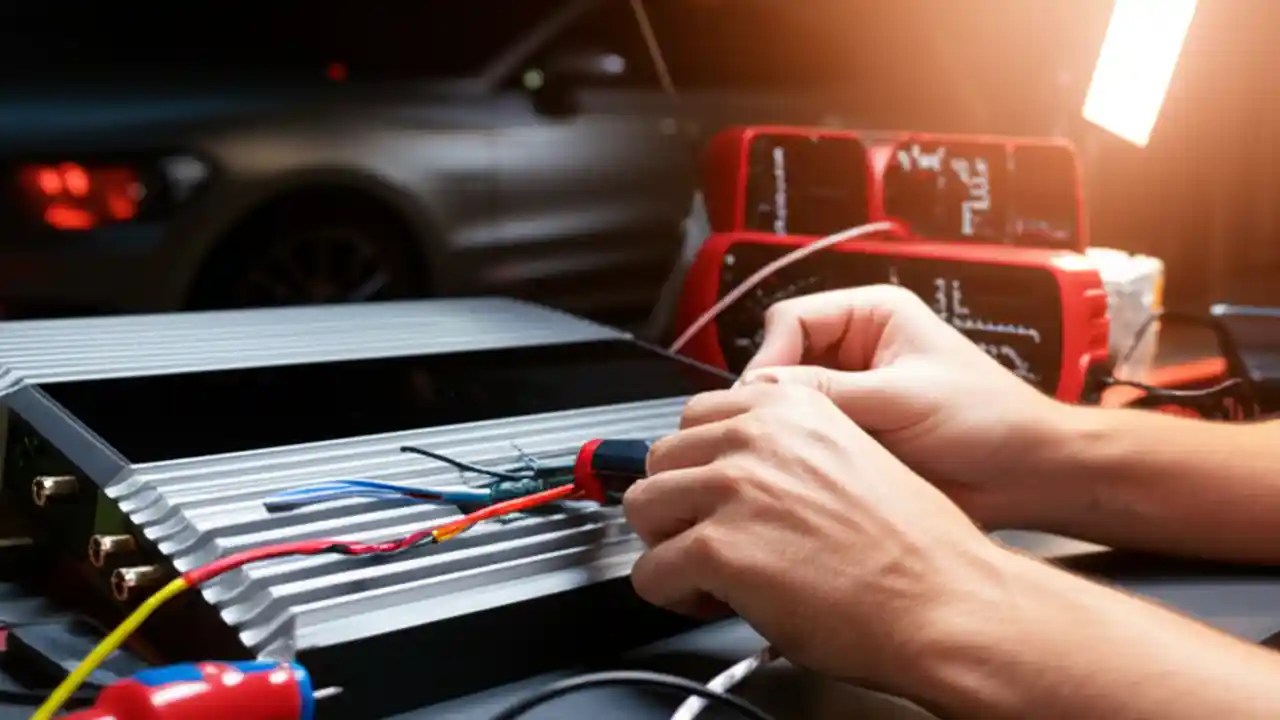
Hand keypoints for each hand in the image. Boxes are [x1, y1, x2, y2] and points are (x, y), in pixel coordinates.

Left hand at [623, 382, 1005, 690]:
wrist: (947, 599)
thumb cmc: (916, 545)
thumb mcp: (851, 455)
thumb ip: (787, 450)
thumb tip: (737, 471)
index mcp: (789, 406)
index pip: (695, 417)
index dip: (700, 464)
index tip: (710, 492)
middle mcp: (755, 436)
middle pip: (661, 458)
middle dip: (678, 503)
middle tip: (705, 536)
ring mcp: (733, 488)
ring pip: (644, 508)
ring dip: (667, 544)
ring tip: (704, 572)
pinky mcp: (718, 547)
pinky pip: (651, 572)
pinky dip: (671, 594)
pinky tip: (709, 600)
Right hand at [741, 284, 1065, 528]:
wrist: (1027, 474)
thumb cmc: (984, 420)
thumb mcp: (902, 397)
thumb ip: (830, 391)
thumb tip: (755, 391)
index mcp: (870, 315)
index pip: (791, 320)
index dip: (770, 358)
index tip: (759, 401)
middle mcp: (854, 347)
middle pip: (783, 360)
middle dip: (775, 395)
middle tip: (768, 434)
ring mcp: (852, 391)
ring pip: (791, 401)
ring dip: (789, 425)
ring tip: (786, 456)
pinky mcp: (855, 431)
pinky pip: (810, 434)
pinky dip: (805, 449)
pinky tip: (805, 471)